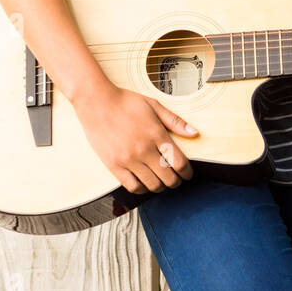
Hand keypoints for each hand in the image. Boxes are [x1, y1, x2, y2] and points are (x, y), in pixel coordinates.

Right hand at [70, 81, 196, 193]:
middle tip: (175, 179)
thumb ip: (175, 121)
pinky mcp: (114, 165)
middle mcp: (144, 149)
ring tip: (160, 181)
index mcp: (156, 134)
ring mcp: (128, 159)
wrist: (96, 101)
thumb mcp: (154, 105)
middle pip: (168, 178)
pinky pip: (132, 186)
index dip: (187, 173)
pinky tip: (143, 182)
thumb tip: (194, 133)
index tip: (187, 174)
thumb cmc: (125, 101)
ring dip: (160, 186)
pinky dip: (141, 189)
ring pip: (152, 185)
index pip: (180, 163)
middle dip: (176, 181)